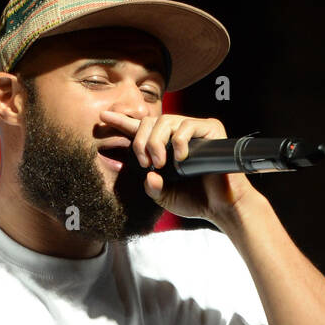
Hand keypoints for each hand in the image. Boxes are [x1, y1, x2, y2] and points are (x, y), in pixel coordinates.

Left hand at [99, 108, 256, 225]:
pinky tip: (180, 158)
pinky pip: (187, 126)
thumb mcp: (164, 196)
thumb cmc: (196, 200)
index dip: (123, 122)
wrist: (221, 207)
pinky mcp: (211, 129)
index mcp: (165, 146)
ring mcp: (195, 130)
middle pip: (151, 121)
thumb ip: (152, 187)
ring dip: (156, 142)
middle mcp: (179, 134)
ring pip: (166, 121)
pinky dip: (179, 141)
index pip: (142, 129)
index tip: (103, 118)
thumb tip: (148, 175)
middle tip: (144, 162)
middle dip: (141, 141)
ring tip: (160, 163)